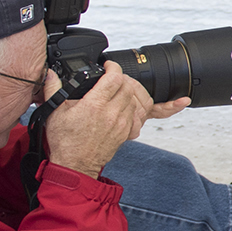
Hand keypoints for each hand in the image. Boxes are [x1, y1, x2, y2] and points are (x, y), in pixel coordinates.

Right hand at [42, 62, 183, 178]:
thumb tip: (50, 73)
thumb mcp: (55, 112)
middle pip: (128, 85)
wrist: (75, 165)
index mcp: (95, 105)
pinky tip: (182, 102)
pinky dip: (167, 107)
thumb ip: (53, 89)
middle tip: (112, 79)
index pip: (114, 78)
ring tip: (123, 89)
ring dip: (134, 89)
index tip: (109, 66)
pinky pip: (150, 115)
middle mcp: (113, 113)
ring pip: (140, 97)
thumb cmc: (65, 141)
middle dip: (122, 78)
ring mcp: (124, 123)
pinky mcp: (129, 131)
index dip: (113, 68)